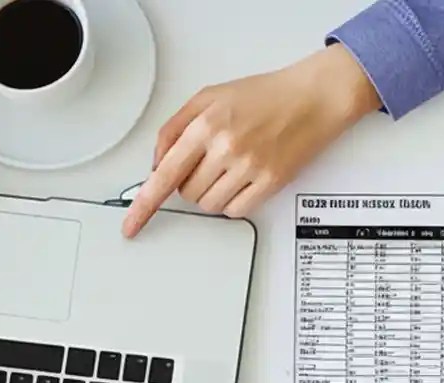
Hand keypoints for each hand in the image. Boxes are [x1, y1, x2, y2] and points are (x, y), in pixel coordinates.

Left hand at [121, 43, 380, 236]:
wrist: (312, 98)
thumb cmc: (263, 95)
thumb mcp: (209, 96)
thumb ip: (175, 127)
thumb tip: (156, 163)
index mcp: (206, 124)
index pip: (164, 173)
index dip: (144, 204)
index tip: (131, 225)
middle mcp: (225, 147)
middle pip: (187, 193)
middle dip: (190, 183)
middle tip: (209, 163)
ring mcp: (249, 167)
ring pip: (209, 205)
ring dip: (210, 194)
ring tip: (228, 169)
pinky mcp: (270, 182)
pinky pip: (235, 210)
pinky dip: (232, 202)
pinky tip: (242, 181)